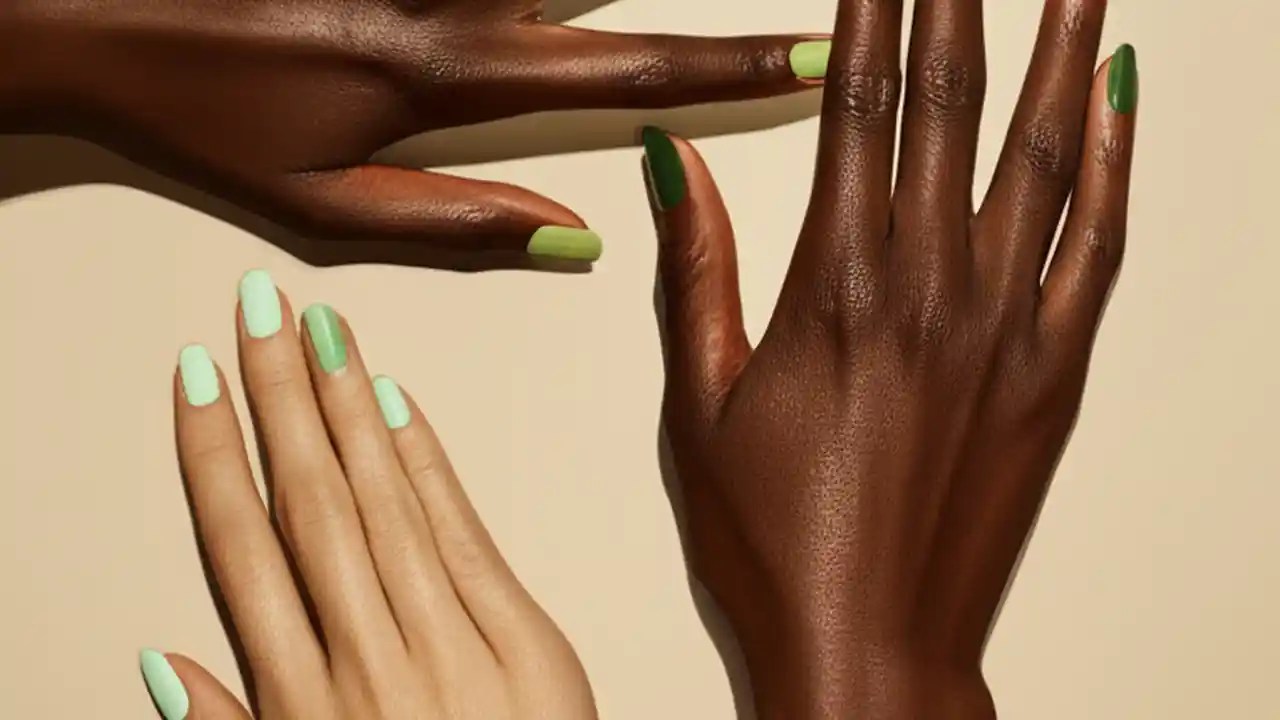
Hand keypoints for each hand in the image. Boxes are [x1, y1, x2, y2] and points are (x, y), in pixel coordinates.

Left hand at [0, 0, 832, 269]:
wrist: (96, 21)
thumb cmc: (212, 120)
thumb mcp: (327, 206)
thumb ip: (463, 222)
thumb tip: (579, 242)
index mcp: (453, 73)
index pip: (628, 72)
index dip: (730, 70)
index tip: (815, 55)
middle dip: (705, 2)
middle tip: (812, 13)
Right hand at [145, 270, 593, 718]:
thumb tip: (161, 657)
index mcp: (303, 703)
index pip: (243, 550)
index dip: (217, 456)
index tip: (199, 380)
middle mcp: (366, 661)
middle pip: (310, 504)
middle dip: (280, 400)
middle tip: (258, 312)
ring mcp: (447, 647)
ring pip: (383, 506)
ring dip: (347, 411)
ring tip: (322, 333)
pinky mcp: (522, 643)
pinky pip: (464, 538)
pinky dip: (430, 469)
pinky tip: (400, 406)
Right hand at [642, 0, 1136, 715]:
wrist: (871, 645)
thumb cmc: (776, 540)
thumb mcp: (701, 407)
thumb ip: (696, 274)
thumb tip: (672, 166)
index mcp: (836, 285)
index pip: (860, 104)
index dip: (877, 9)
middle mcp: (932, 286)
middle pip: (951, 100)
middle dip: (959, 0)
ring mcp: (1007, 325)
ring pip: (1045, 150)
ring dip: (1059, 47)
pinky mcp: (1055, 371)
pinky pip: (1100, 242)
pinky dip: (1115, 160)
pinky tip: (1115, 98)